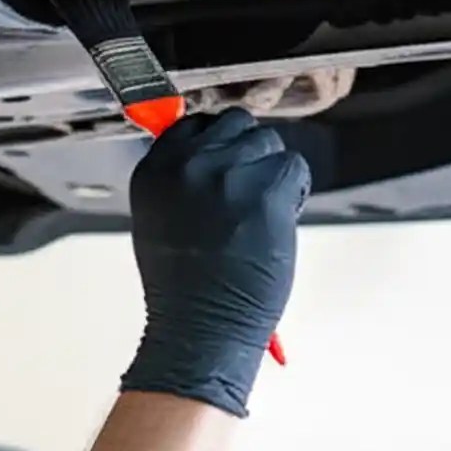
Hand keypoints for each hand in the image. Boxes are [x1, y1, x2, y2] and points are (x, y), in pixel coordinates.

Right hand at [121, 108, 310, 417]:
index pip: (194, 122)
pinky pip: (295, 167)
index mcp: (155, 170)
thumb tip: (212, 151)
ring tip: (260, 214)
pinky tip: (276, 221)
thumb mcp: (159, 219)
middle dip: (248, 152)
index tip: (227, 159)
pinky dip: (295, 192)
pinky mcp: (266, 192)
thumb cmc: (182, 287)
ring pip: (269, 144)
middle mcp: (187, 165)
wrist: (199, 328)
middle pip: (236, 123)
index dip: (218, 142)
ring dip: (273, 173)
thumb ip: (179, 178)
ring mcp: (227, 176)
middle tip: (248, 190)